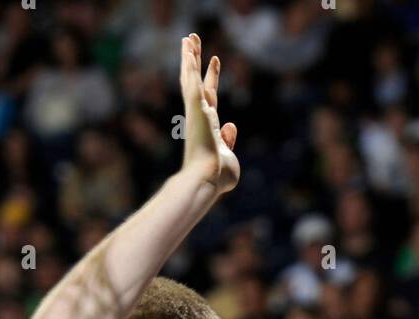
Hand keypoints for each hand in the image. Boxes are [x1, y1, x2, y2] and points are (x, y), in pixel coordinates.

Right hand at [179, 33, 238, 193]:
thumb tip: (230, 125)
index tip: (214, 62)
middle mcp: (199, 117)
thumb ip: (228, 140)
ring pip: (191, 78)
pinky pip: (191, 81)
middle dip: (195, 62)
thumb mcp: (230, 157)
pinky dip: (190, 65)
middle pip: (196, 82)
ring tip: (188, 37)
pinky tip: (188, 49)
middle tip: (192, 41)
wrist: (207, 180)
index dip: (211, 80)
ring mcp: (196, 112)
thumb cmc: (218, 177)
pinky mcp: (196, 108)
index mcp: (209, 127)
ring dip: (189, 56)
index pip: (210, 98)